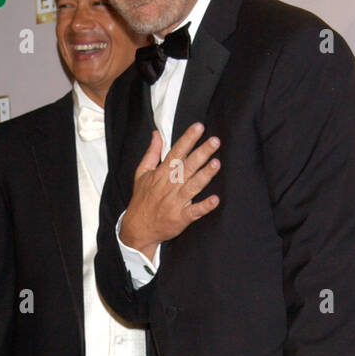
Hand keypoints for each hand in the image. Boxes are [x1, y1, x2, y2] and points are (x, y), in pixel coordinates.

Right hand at [120, 122, 220, 259]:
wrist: (138, 228)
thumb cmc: (142, 200)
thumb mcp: (142, 173)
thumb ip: (152, 153)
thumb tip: (157, 134)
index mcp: (161, 174)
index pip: (176, 152)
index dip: (188, 139)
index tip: (199, 127)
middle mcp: (169, 186)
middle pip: (188, 166)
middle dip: (201, 153)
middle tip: (215, 141)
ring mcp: (175, 202)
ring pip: (193, 186)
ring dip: (205, 175)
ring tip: (216, 163)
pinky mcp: (180, 218)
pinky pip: (194, 211)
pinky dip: (204, 206)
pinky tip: (215, 200)